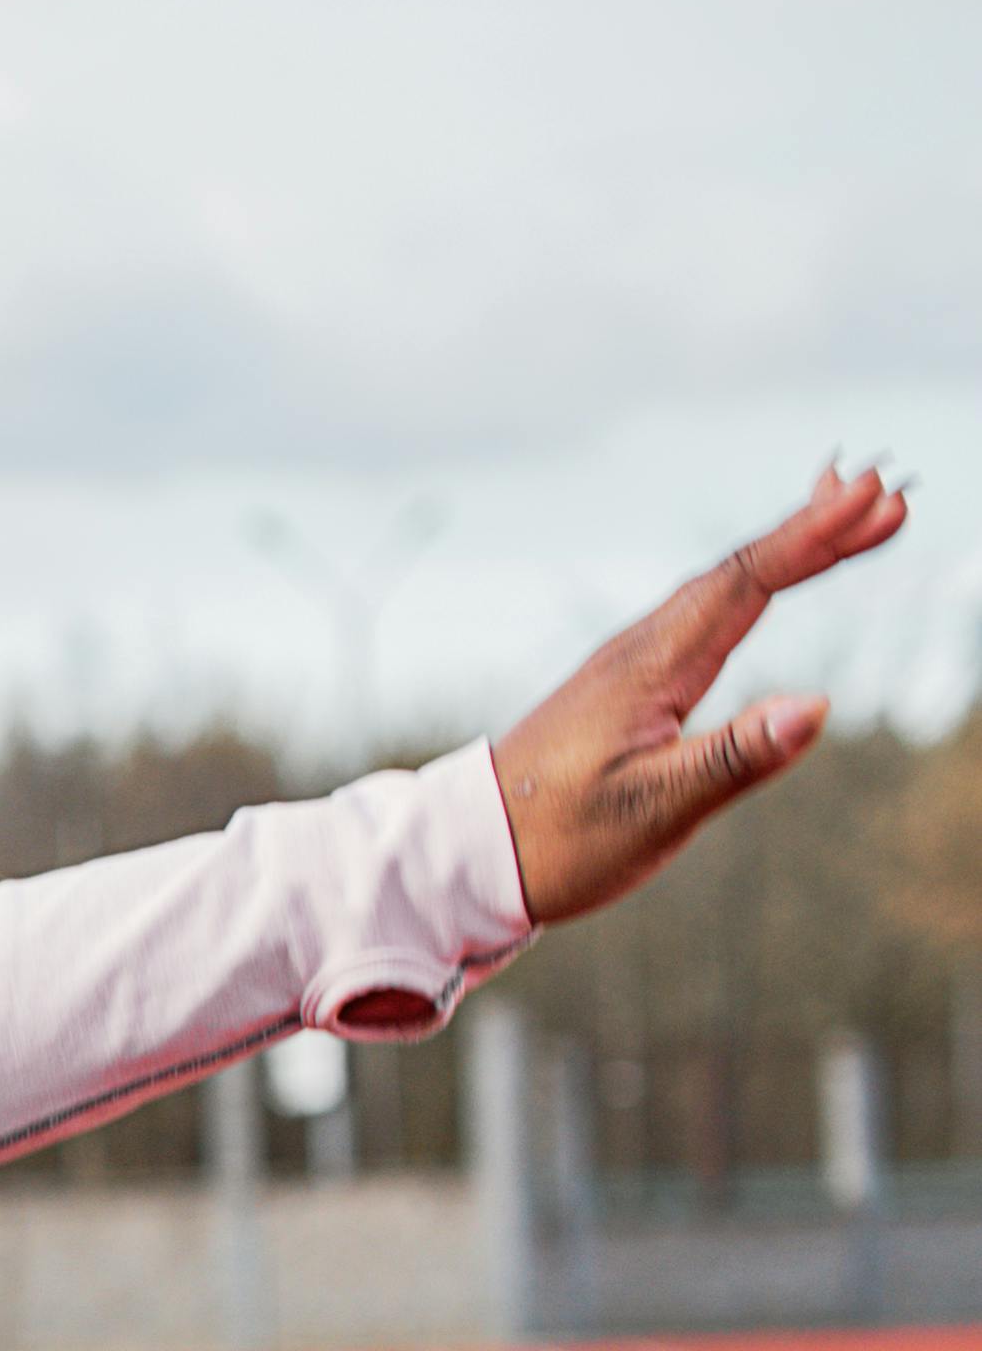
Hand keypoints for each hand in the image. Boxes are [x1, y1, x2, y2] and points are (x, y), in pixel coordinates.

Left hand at [492, 463, 909, 926]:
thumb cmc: (556, 841)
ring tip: (846, 516)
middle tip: (885, 497)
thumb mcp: (653, 810)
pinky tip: (762, 586)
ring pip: (718, 589)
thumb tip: (816, 708)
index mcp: (649, 669)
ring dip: (786, 551)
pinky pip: (698, 615)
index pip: (745, 585)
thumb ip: (734, 759)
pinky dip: (747, 586)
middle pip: (738, 573)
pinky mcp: (623, 687)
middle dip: (814, 532)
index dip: (812, 539)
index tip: (873, 499)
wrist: (466, 853)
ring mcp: (628, 666)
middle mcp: (639, 652)